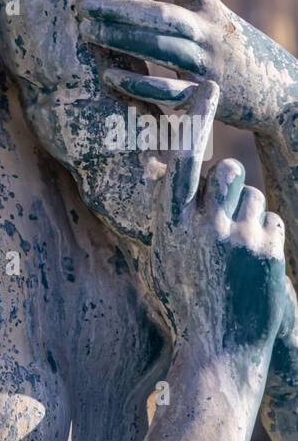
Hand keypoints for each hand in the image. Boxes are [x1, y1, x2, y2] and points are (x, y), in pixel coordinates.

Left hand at [78, 0, 297, 134]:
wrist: (276, 93)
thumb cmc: (223, 48)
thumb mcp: (199, 18)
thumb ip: (154, 2)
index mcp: (208, 5)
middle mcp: (211, 31)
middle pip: (163, 14)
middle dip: (119, 8)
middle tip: (79, 2)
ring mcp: (209, 65)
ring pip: (164, 49)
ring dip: (122, 39)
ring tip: (86, 29)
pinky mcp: (205, 97)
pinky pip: (171, 91)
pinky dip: (140, 83)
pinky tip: (110, 75)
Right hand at [148, 79, 287, 375]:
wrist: (220, 355)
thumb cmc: (188, 300)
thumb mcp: (167, 255)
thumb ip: (175, 213)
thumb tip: (177, 169)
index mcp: (169, 225)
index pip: (182, 158)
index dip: (195, 118)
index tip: (206, 86)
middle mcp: (201, 227)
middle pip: (227, 172)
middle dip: (232, 181)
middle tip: (228, 207)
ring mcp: (236, 240)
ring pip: (254, 196)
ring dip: (250, 215)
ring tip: (238, 251)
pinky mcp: (267, 253)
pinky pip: (272, 221)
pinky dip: (266, 237)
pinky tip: (254, 266)